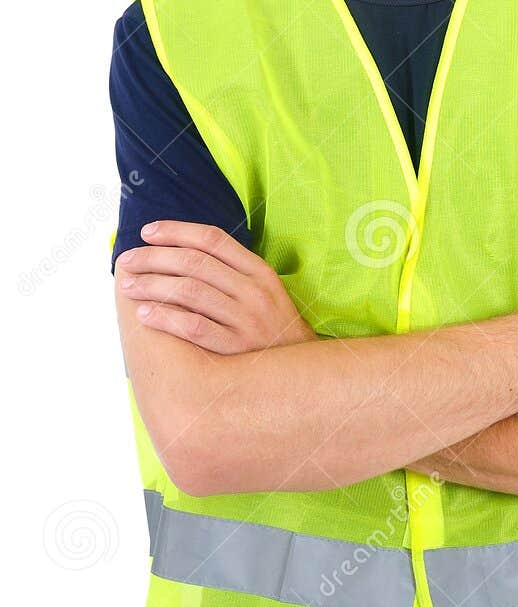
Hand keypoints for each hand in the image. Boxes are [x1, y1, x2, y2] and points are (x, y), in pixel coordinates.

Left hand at [115, 221, 316, 354]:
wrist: (300, 374)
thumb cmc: (271, 328)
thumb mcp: (264, 292)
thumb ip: (232, 271)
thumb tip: (183, 250)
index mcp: (259, 271)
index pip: (212, 239)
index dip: (176, 231)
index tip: (147, 232)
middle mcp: (254, 292)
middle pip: (195, 263)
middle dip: (154, 257)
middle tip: (127, 260)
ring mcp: (246, 320)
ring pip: (189, 291)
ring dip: (152, 286)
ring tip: (128, 286)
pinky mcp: (236, 349)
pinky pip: (193, 327)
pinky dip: (164, 318)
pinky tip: (144, 314)